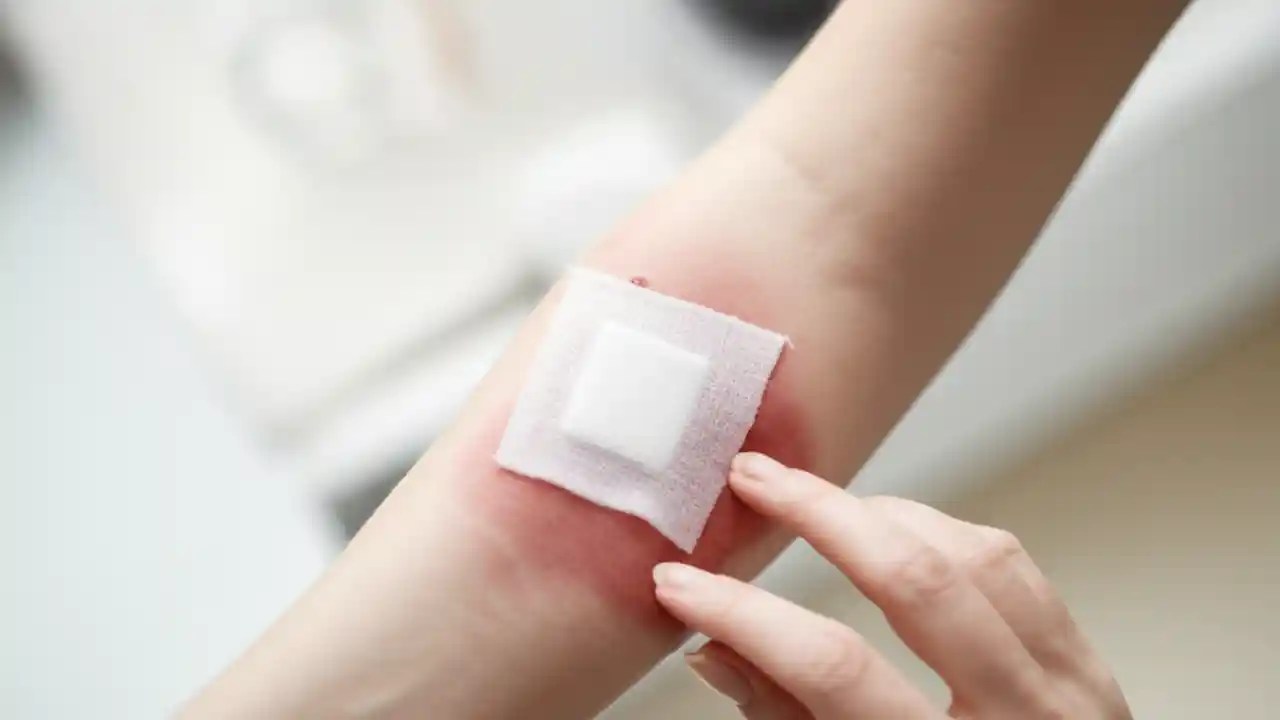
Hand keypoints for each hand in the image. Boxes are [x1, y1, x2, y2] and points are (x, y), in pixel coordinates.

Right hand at [653, 453, 1130, 718]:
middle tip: (750, 478)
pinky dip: (942, 530)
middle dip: (818, 514)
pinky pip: (1012, 562)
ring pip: (971, 555)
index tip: (682, 582)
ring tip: (812, 498)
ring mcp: (1068, 689)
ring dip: (880, 512)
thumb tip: (712, 648)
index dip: (746, 614)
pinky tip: (893, 525)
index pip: (833, 672)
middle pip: (915, 583)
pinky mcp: (1087, 663)